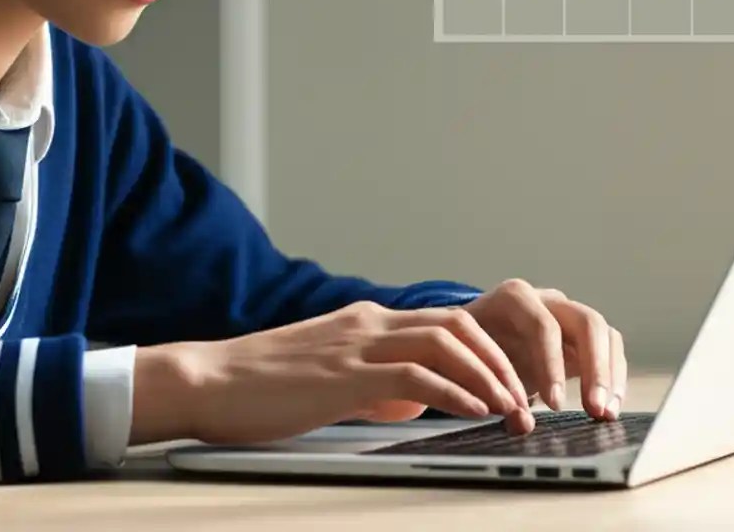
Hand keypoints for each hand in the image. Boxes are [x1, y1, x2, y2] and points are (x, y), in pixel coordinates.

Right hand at [131, 301, 533, 446]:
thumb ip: (373, 383)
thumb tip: (412, 403)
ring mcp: (356, 346)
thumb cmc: (258, 385)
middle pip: (458, 324)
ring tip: (512, 408)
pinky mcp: (345, 375)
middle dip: (502, 359)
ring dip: (490, 376)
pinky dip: (454, 393)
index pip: (444, 322)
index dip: (488, 350)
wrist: (208, 380)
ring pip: (447, 343)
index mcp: (364, 321)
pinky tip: (475, 411)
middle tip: (526, 396)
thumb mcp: (327, 377)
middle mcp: (368, 323)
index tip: (512, 382)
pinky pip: (416, 377)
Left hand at [463, 278, 626, 422]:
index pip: (542, 325)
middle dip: (595, 368)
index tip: (555, 405)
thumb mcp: (473, 366)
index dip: (552, 364)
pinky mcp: (585, 334)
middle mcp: (547, 300)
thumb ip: (494, 393)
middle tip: (594, 408)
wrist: (473, 340)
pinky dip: (614, 378)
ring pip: (605, 334)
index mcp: (514, 298)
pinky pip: (611, 349)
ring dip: (610, 376)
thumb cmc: (472, 351)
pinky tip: (609, 407)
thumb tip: (522, 423)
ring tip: (606, 413)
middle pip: (586, 322)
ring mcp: (570, 313)